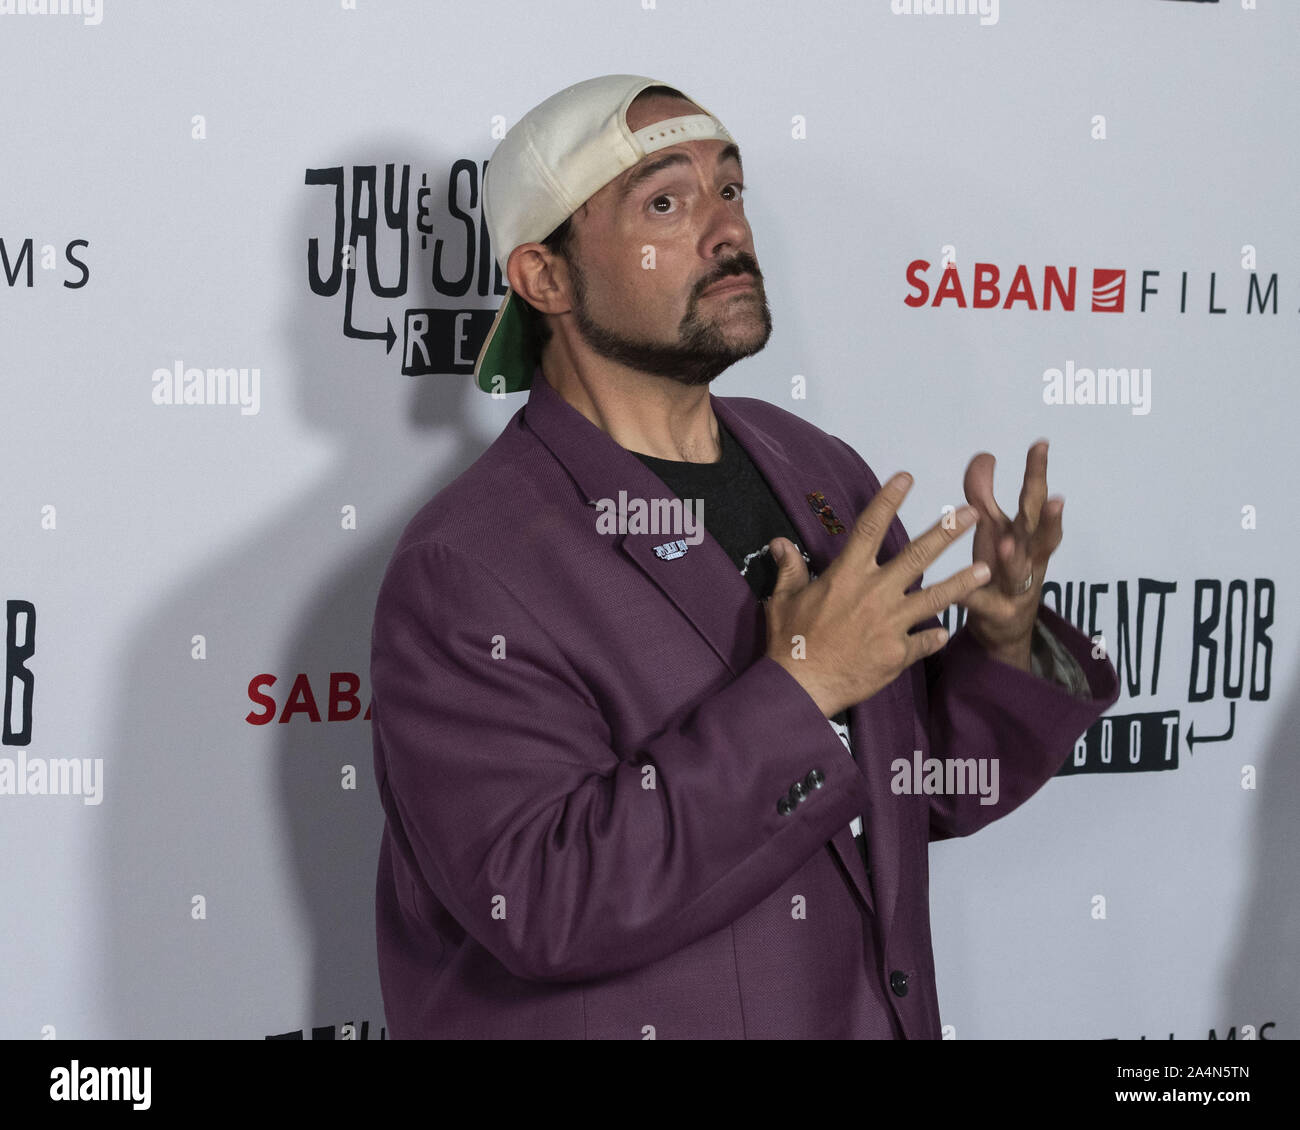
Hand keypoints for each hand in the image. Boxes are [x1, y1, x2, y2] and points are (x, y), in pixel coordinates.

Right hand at [763, 472, 990, 717]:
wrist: (801, 686)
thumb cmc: (790, 642)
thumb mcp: (784, 600)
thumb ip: (790, 569)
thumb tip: (780, 543)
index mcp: (846, 575)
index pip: (870, 528)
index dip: (888, 500)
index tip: (906, 478)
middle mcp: (874, 593)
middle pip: (917, 556)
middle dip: (947, 532)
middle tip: (973, 514)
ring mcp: (890, 624)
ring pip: (935, 597)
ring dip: (962, 582)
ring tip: (986, 569)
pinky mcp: (898, 654)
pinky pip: (924, 641)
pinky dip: (935, 636)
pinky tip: (943, 633)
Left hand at [959, 440, 1063, 668]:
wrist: (1004, 627)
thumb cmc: (1000, 567)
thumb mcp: (994, 529)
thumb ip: (984, 494)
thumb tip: (985, 455)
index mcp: (1027, 534)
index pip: (1034, 500)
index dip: (1038, 473)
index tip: (1040, 444)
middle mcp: (1028, 559)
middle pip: (1039, 536)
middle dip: (1047, 519)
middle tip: (1053, 500)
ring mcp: (1014, 588)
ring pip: (1019, 573)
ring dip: (1014, 558)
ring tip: (1007, 544)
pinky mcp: (994, 613)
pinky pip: (980, 603)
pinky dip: (972, 597)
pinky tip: (960, 592)